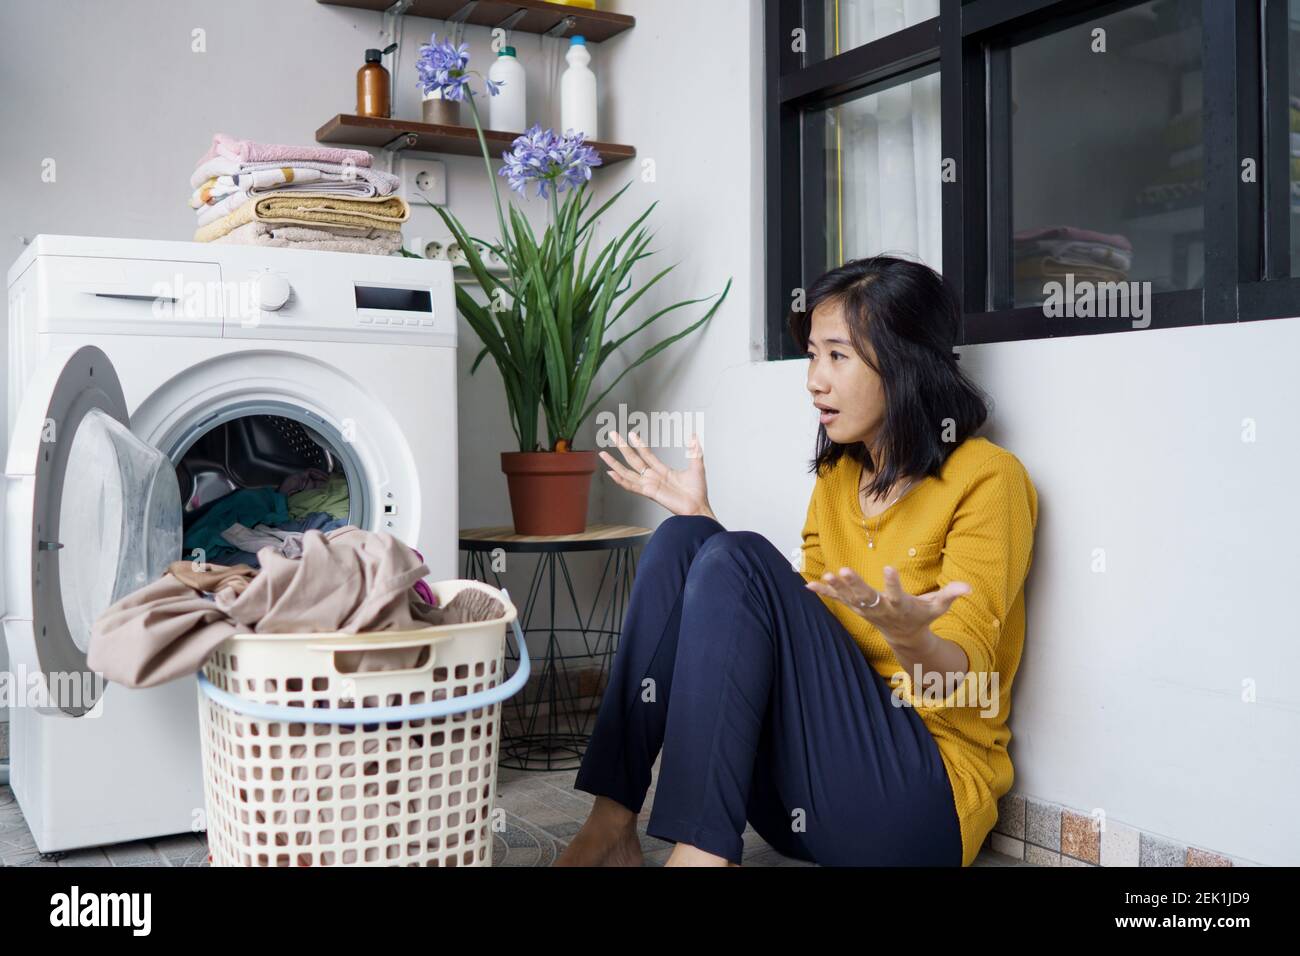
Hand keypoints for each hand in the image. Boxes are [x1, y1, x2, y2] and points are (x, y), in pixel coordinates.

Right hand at [600, 431, 712, 517]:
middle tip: (612, 434)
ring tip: (603, 454)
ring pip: (627, 472)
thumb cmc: (698, 492)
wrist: (699, 508)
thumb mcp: (697, 466)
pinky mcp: (649, 493)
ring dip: (614, 463)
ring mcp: (649, 485)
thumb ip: (694, 451)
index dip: (638, 444)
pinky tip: (611, 474)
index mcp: (662, 471)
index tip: (631, 434)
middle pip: (633, 460)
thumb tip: (694, 435)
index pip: (646, 455)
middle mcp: (653, 478)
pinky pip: (632, 486)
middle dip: (622, 447)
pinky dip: (621, 481)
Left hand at [804, 565, 970, 647]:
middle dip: (855, 584)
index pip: (897, 594)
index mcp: (901, 606)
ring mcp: (866, 610)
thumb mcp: (938, 606)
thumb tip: (969, 588)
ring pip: (849, 598)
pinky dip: (824, 592)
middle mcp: (881, 609)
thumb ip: (951, 595)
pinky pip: (838, 599)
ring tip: (826, 575)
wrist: (904, 637)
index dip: (894, 583)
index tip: (889, 569)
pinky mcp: (856, 608)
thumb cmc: (921, 616)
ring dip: (836, 587)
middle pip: (867, 596)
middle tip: (844, 570)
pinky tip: (809, 584)